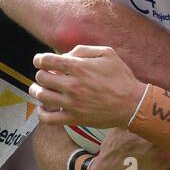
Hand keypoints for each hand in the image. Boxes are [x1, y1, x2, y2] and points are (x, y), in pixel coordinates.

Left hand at [30, 45, 144, 127]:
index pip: (46, 61)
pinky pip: (48, 119)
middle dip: (41, 74)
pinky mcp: (74, 119)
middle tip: (46, 75)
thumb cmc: (121, 78)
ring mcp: (72, 103)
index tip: (40, 61)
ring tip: (40, 89)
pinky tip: (44, 108)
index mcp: (79, 67)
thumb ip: (83, 50)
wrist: (132, 104)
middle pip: (41, 77)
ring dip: (37, 91)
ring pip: (41, 96)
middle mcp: (72, 85)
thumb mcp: (107, 53)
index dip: (39, 59)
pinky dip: (41, 113)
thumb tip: (65, 55)